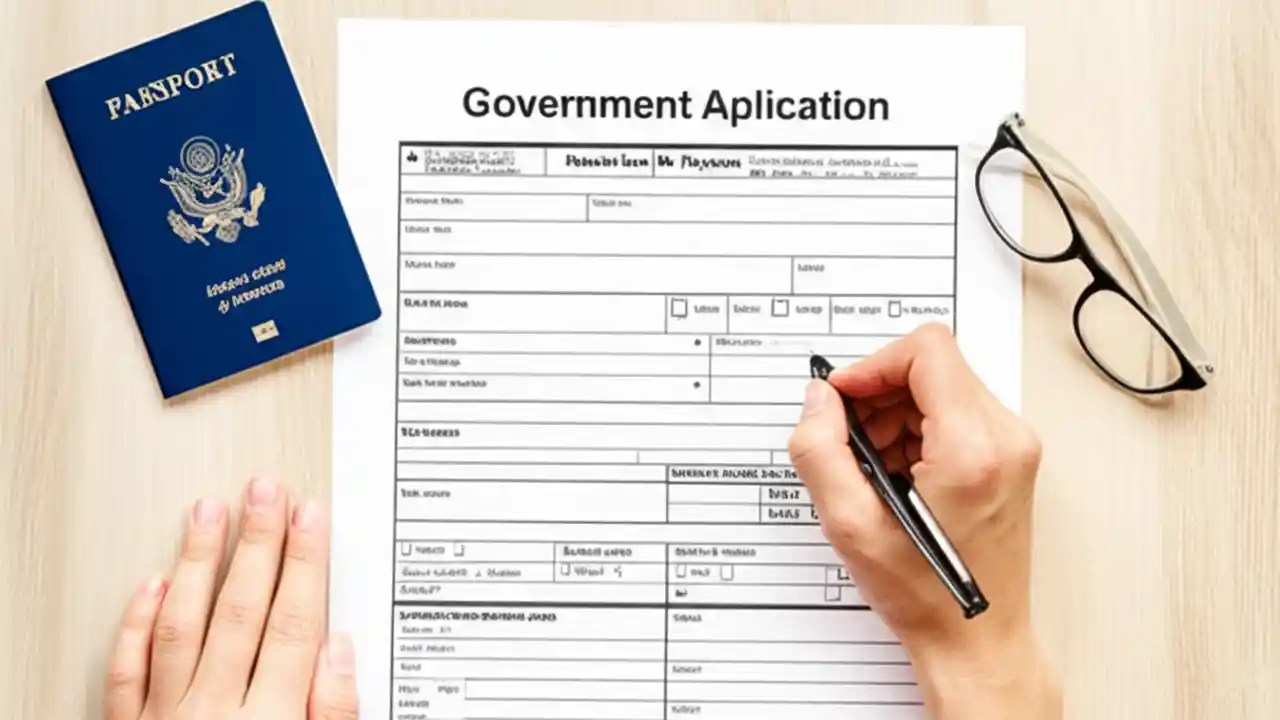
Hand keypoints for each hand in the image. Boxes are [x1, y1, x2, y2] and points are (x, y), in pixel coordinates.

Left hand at [104, 479, 358, 719]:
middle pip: (240, 610)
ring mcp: (167, 718)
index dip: (304, 562)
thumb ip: (333, 711)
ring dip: (197, 561)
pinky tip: (152, 584)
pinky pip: (127, 670)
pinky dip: (137, 624)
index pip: (293, 623)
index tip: (309, 519)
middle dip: (257, 542)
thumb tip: (337, 652)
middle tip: (263, 493)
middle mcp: (215, 712)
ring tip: (209, 512)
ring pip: (182, 625)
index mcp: (271, 719)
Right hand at [789, 324, 1060, 717]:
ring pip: (941, 387)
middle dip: (879, 394)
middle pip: (933, 366)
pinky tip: (895, 475)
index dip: (872, 365)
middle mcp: (1005, 439)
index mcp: (972, 449)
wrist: (976, 641)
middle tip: (850, 440)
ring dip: (895, 415)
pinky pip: (955, 414)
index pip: (927, 351)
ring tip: (872, 467)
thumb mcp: (850, 525)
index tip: (843, 397)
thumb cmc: (927, 597)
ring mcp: (1013, 448)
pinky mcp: (1009, 459)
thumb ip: (821, 451)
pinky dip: (916, 431)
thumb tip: (819, 401)